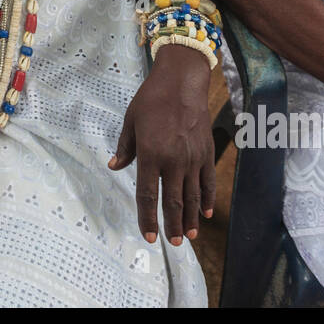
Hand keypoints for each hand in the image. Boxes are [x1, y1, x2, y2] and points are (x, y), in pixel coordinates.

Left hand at [109, 43, 215, 245]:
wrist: (182, 81)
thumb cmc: (152, 99)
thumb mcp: (131, 121)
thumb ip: (125, 147)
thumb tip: (115, 166)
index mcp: (150, 154)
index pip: (147, 195)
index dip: (147, 217)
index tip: (148, 235)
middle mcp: (173, 161)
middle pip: (173, 202)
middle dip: (172, 225)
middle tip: (173, 243)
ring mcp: (193, 158)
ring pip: (193, 196)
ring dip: (190, 218)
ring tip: (189, 236)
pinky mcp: (206, 152)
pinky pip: (208, 181)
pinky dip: (208, 199)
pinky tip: (206, 213)